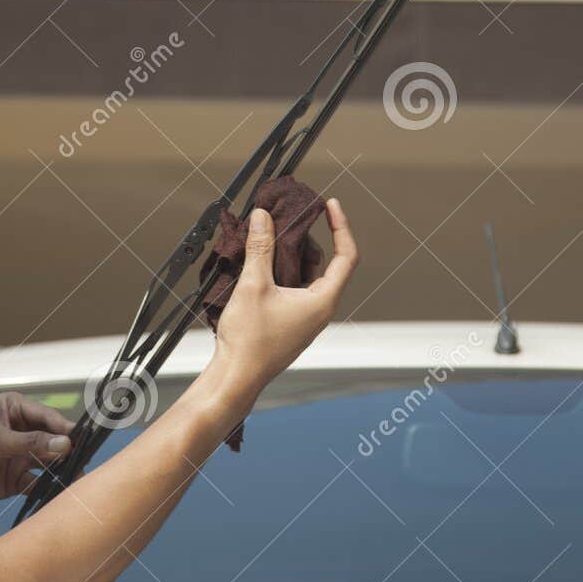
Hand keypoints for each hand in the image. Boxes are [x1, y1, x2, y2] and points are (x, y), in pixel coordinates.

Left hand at [0, 392, 75, 509]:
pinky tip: (57, 494)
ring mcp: (17, 456)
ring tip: (76, 480)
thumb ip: (29, 443)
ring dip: (61, 470)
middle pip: (52, 440)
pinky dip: (47, 488)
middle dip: (67, 451)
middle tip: (84, 463)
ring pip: (48, 462)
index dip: (64, 429)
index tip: (81, 441)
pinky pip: (37, 483)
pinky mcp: (13, 480)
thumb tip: (64, 443)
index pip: (47, 416)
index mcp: (12, 409)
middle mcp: (19, 431)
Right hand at [205, 197, 359, 404]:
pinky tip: (261, 262)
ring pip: (307, 276)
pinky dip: (282, 271)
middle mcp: (319, 309)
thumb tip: (262, 216)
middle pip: (326, 263)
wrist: (236, 377)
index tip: (330, 204)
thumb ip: (260, 248)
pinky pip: (294, 288)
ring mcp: (305, 317)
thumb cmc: (249, 339)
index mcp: (323, 300)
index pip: (346, 256)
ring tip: (271, 235)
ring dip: (292, 255)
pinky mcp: (290, 322)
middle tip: (290, 215)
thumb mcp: (254, 285)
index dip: (341, 226)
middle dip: (309, 237)